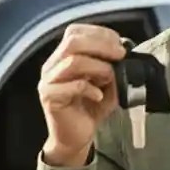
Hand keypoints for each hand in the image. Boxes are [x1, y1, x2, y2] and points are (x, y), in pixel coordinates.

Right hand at [38, 23, 126, 166]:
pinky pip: (70, 86)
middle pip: (73, 41)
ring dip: (98, 67)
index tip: (120, 45)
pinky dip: (89, 88)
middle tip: (120, 55)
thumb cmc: (90, 108)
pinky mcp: (49, 98)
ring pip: (72, 61)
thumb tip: (122, 53)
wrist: (76, 137)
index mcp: (63, 56)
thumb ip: (112, 66)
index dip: (99, 33)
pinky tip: (98, 96)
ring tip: (109, 78)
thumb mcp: (107, 84)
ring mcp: (48, 81)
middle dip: (101, 45)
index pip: (75, 32)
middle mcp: (52, 65)